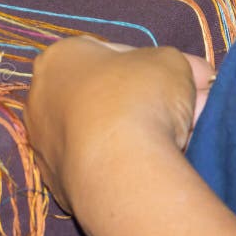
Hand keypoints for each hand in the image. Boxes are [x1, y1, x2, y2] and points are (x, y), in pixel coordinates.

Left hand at [23, 38, 214, 228]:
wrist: (118, 167)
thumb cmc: (139, 97)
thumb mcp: (170, 63)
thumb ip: (177, 65)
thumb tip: (194, 76)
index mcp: (59, 57)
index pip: (113, 55)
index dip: (155, 67)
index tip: (185, 81)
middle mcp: (41, 96)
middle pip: (108, 95)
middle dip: (152, 102)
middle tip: (193, 111)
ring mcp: (43, 141)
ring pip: (105, 131)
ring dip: (143, 132)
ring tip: (185, 140)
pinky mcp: (55, 180)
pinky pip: (98, 163)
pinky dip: (125, 163)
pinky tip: (157, 167)